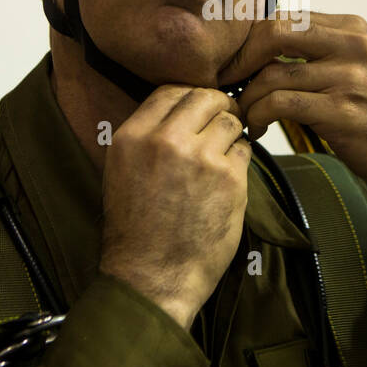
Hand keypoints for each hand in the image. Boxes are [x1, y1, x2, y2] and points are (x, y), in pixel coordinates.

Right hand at [98, 85, 250, 330]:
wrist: (151, 277)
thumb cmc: (136, 231)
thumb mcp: (122, 172)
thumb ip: (147, 137)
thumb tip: (179, 112)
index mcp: (133, 137)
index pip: (170, 90)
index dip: (190, 97)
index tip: (198, 109)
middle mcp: (165, 141)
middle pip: (205, 97)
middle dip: (218, 106)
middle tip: (222, 122)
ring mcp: (201, 158)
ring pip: (230, 121)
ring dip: (231, 134)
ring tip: (222, 157)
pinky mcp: (230, 179)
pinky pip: (244, 150)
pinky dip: (240, 160)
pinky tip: (227, 180)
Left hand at [217, 12, 366, 194]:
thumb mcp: (356, 66)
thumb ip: (318, 52)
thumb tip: (260, 49)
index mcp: (351, 29)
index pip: (284, 17)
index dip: (249, 38)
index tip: (232, 61)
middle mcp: (352, 46)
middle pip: (274, 32)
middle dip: (240, 58)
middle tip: (226, 81)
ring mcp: (349, 78)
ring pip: (273, 74)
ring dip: (248, 97)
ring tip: (244, 114)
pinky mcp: (343, 112)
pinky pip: (282, 104)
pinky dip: (259, 116)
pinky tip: (257, 128)